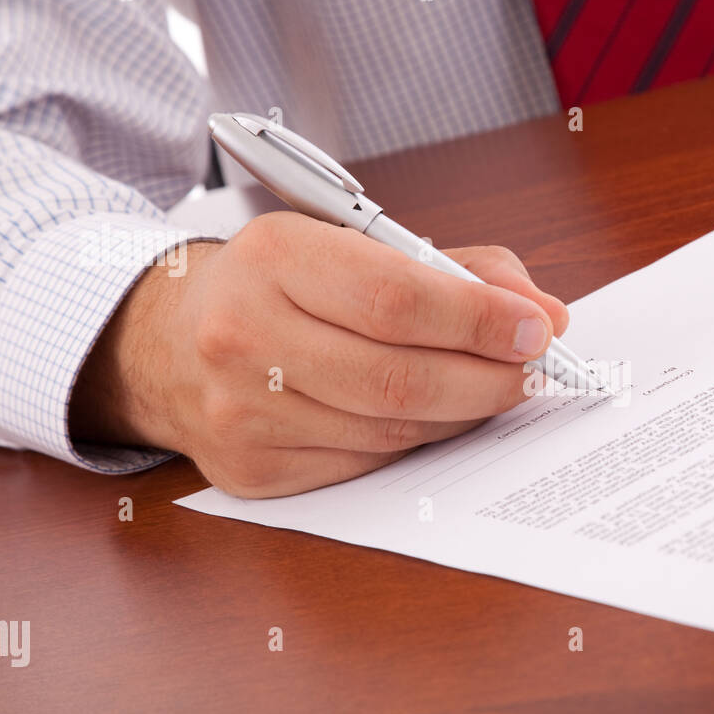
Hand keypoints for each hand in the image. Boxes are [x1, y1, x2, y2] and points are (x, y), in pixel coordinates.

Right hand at [70, 211, 568, 496]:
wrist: (172, 342)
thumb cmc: (283, 287)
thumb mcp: (355, 244)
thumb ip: (455, 269)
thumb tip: (541, 314)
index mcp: (273, 256)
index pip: (396, 298)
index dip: (479, 320)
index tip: (538, 329)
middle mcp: (244, 335)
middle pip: (399, 377)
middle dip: (488, 379)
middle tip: (535, 372)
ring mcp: (241, 411)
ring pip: (390, 429)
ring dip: (460, 413)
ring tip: (491, 390)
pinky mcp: (252, 469)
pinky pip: (365, 463)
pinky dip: (416, 441)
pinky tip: (434, 416)